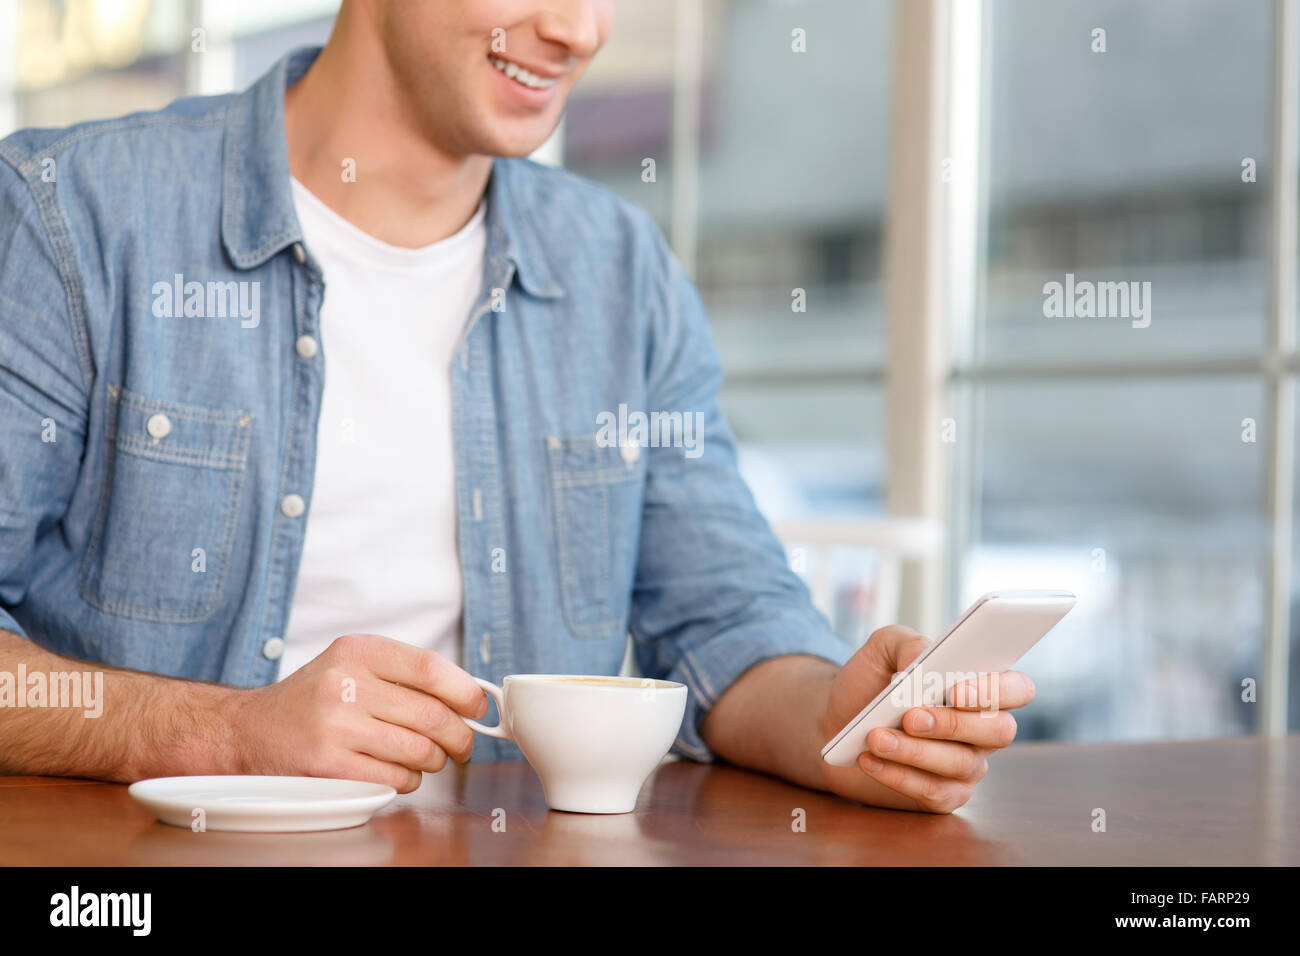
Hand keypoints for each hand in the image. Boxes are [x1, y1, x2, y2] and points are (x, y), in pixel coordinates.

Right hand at [223, 634, 487, 792]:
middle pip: (431, 715)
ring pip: (419, 750)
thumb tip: (468, 696)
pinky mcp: (327, 765)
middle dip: (458, 736)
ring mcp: (335, 725)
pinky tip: (399, 774)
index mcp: (358, 651)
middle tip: (461, 745)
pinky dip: (407, 781)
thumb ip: (403, 674)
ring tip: (427, 760)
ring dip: (434, 762)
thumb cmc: (313, 699)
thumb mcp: (351, 665)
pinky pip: (394, 778)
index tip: (479, 706)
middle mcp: (346, 683)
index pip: (430, 668)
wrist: (247, 729)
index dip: (465, 691)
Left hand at [816, 625, 1034, 812]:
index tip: (957, 690)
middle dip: (953, 723)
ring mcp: (968, 765)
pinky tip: (870, 760)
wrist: (834, 722)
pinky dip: (899, 776)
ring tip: (875, 738)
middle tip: (909, 717)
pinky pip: (934, 791)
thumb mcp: (883, 648)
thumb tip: (923, 660)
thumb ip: (907, 643)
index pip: (1017, 689)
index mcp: (979, 687)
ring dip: (914, 750)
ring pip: (960, 763)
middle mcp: (983, 728)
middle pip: (998, 731)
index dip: (996, 690)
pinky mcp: (945, 795)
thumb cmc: (870, 683)